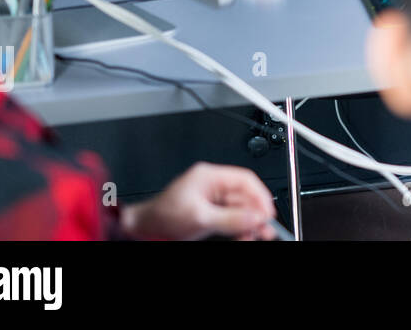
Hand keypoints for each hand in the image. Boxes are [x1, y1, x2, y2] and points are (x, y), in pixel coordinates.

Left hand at [120, 162, 277, 240]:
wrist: (143, 228)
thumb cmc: (162, 216)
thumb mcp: (200, 218)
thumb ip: (230, 217)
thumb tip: (255, 216)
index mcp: (209, 176)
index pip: (245, 180)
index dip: (260, 195)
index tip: (267, 212)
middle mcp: (212, 185)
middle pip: (244, 196)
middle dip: (256, 212)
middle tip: (266, 227)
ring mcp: (211, 199)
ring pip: (240, 208)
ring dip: (250, 222)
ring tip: (257, 234)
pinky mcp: (210, 213)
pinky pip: (232, 218)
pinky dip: (240, 227)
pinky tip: (245, 235)